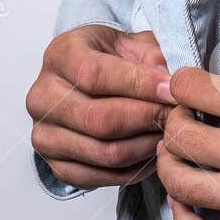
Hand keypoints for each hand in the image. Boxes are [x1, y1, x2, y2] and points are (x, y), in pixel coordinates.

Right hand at [26, 25, 174, 189]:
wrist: (85, 77)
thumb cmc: (112, 57)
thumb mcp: (133, 42)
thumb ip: (152, 57)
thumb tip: (172, 85)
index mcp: (60, 56)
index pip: (94, 74)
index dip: (139, 84)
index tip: (172, 90)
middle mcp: (42, 97)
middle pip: (99, 119)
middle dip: (147, 118)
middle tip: (177, 114)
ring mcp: (43, 135)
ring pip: (103, 152)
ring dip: (145, 146)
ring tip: (169, 133)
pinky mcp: (53, 165)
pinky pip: (98, 177)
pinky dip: (132, 170)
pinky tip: (152, 152)